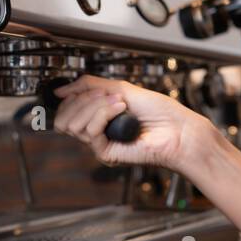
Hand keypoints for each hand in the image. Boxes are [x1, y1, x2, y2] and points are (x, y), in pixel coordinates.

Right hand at [52, 74, 208, 170]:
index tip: (90, 88)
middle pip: (63, 119)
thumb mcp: (121, 88)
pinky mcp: (106, 154)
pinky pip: (90, 130)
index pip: (65, 110)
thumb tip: (61, 90)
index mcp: (98, 118)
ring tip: (119, 103)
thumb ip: (89, 86)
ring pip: (74, 124)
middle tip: (107, 95)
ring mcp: (101, 144)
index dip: (73, 95)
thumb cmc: (160, 112)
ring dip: (96, 106)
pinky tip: (121, 109)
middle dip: (83, 100)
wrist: (179, 129)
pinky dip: (104, 114)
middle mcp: (97, 132)